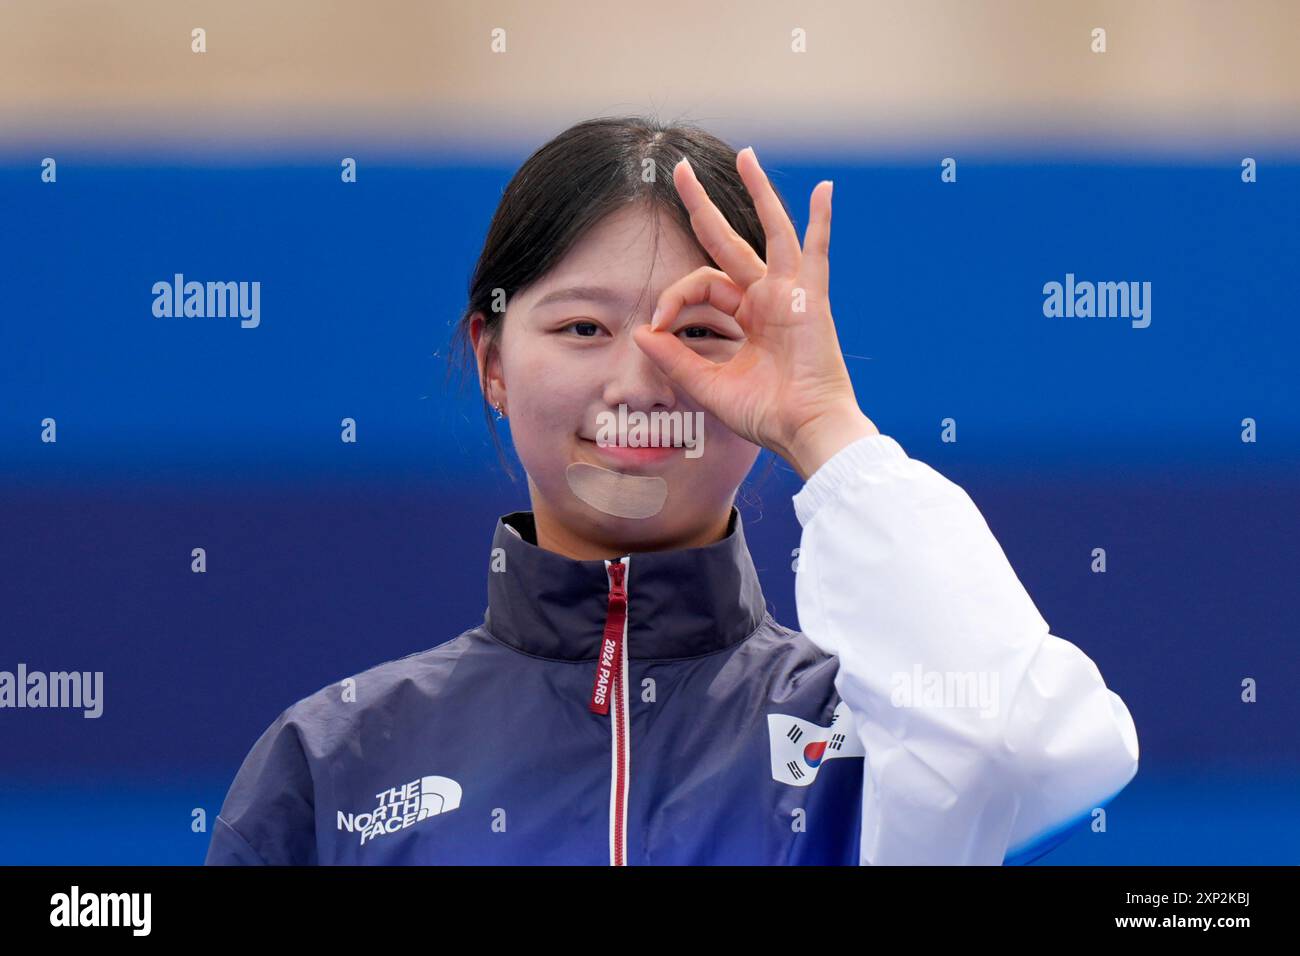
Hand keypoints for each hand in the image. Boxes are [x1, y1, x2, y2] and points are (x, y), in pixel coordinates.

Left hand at [631, 147, 878, 481]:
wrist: (803, 431)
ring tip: (745, 155)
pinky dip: (821, 222)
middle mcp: (767, 298)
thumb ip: (674, 358)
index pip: (701, 285)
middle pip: (729, 241)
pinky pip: (817, 254)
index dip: (673, 296)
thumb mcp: (707, 385)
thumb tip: (641, 332)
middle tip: (678, 172)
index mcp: (746, 317)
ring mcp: (791, 295)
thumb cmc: (764, 415)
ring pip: (771, 232)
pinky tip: (825, 190)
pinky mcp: (811, 300)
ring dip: (758, 192)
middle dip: (702, 207)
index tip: (658, 325)